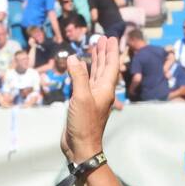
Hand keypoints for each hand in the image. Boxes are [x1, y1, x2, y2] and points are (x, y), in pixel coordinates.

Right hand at [62, 34, 120, 162]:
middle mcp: (101, 92)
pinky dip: (85, 73)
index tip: (109, 38)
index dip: (110, 51)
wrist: (81, 147)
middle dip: (104, 53)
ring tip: (94, 48)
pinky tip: (82, 67)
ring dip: (96, 61)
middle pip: (105, 68)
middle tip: (102, 39)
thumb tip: (73, 58)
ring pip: (96, 74)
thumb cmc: (84, 124)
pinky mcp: (83, 103)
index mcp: (105, 89)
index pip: (111, 66)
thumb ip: (78, 76)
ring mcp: (92, 98)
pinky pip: (86, 83)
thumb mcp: (81, 97)